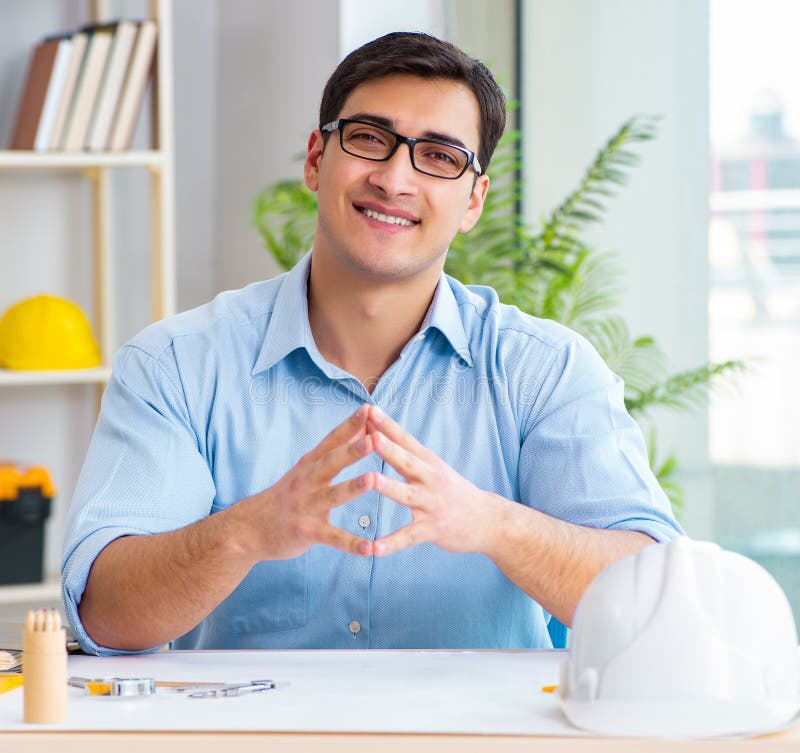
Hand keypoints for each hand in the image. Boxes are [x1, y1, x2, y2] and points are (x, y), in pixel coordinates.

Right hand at [236, 405, 377, 559]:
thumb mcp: (305, 471)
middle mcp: (307, 482)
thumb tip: (361, 430)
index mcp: (310, 465)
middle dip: (353, 450)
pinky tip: (369, 548)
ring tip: (373, 480)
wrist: (248, 528)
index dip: (350, 424)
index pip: (332, 440)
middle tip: (375, 438)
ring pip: (332, 495)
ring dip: (353, 487)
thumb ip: (331, 454)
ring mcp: (305, 506)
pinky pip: (331, 538)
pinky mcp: (305, 532)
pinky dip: (350, 544)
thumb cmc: (285, 496)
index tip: (370, 409)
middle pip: (332, 462)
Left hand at [366, 406, 506, 555]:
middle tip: (370, 435)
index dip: (388, 425)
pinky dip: (391, 543)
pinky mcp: (433, 529)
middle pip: (406, 461)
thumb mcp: (434, 468)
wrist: (487, 521)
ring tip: (371, 480)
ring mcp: (432, 505)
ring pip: (407, 495)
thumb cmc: (452, 491)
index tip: (368, 409)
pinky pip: (408, 537)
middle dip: (388, 448)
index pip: (406, 440)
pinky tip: (373, 549)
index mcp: (429, 463)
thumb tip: (380, 432)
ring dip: (389, 487)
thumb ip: (408, 454)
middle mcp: (431, 480)